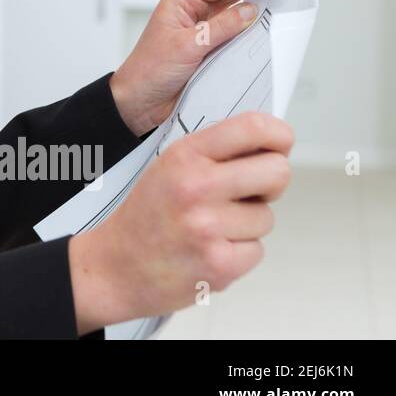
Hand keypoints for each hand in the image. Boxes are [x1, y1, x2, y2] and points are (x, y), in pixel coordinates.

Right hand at [69, 111, 293, 333]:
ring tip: (211, 229)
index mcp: (184, 156)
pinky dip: (239, 253)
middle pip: (277, 172)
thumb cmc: (146, 217)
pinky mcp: (220, 264)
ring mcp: (208, 226)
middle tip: (249, 193)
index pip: (253, 128)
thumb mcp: (169, 167)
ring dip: (247, 225)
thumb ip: (214, 154)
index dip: (279, 135)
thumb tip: (269, 147)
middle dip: (271, 184)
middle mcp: (196, 186)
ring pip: (267, 217)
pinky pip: (257, 250)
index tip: (279, 146)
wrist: (116, 267)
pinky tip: (210, 250)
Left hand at [109, 0, 279, 135]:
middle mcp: (192, 15)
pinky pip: (233, 41)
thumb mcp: (187, 45)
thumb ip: (220, 27)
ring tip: (279, 16)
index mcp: (181, 3)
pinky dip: (248, 40)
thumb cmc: (148, 70)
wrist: (138, 103)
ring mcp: (202, 34)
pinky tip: (263, 40)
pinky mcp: (208, 53)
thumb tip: (249, 11)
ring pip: (234, 20)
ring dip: (254, 19)